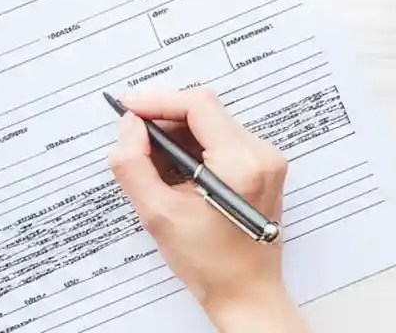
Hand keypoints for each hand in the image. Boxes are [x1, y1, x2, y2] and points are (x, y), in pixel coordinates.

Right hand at [108, 89, 306, 332]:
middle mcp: (261, 154)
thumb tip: (130, 126)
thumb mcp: (157, 214)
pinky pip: (222, 140)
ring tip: (155, 165)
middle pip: (205, 112)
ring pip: (212, 124)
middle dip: (165, 121)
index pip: (198, 105)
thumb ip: (134, 164)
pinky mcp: (263, 166)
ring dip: (178, 136)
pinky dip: (194, 148)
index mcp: (241, 163)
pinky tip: (177, 173)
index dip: (158, 101)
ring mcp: (266, 159)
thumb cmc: (209, 264)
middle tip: (135, 141)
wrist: (245, 293)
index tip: (129, 109)